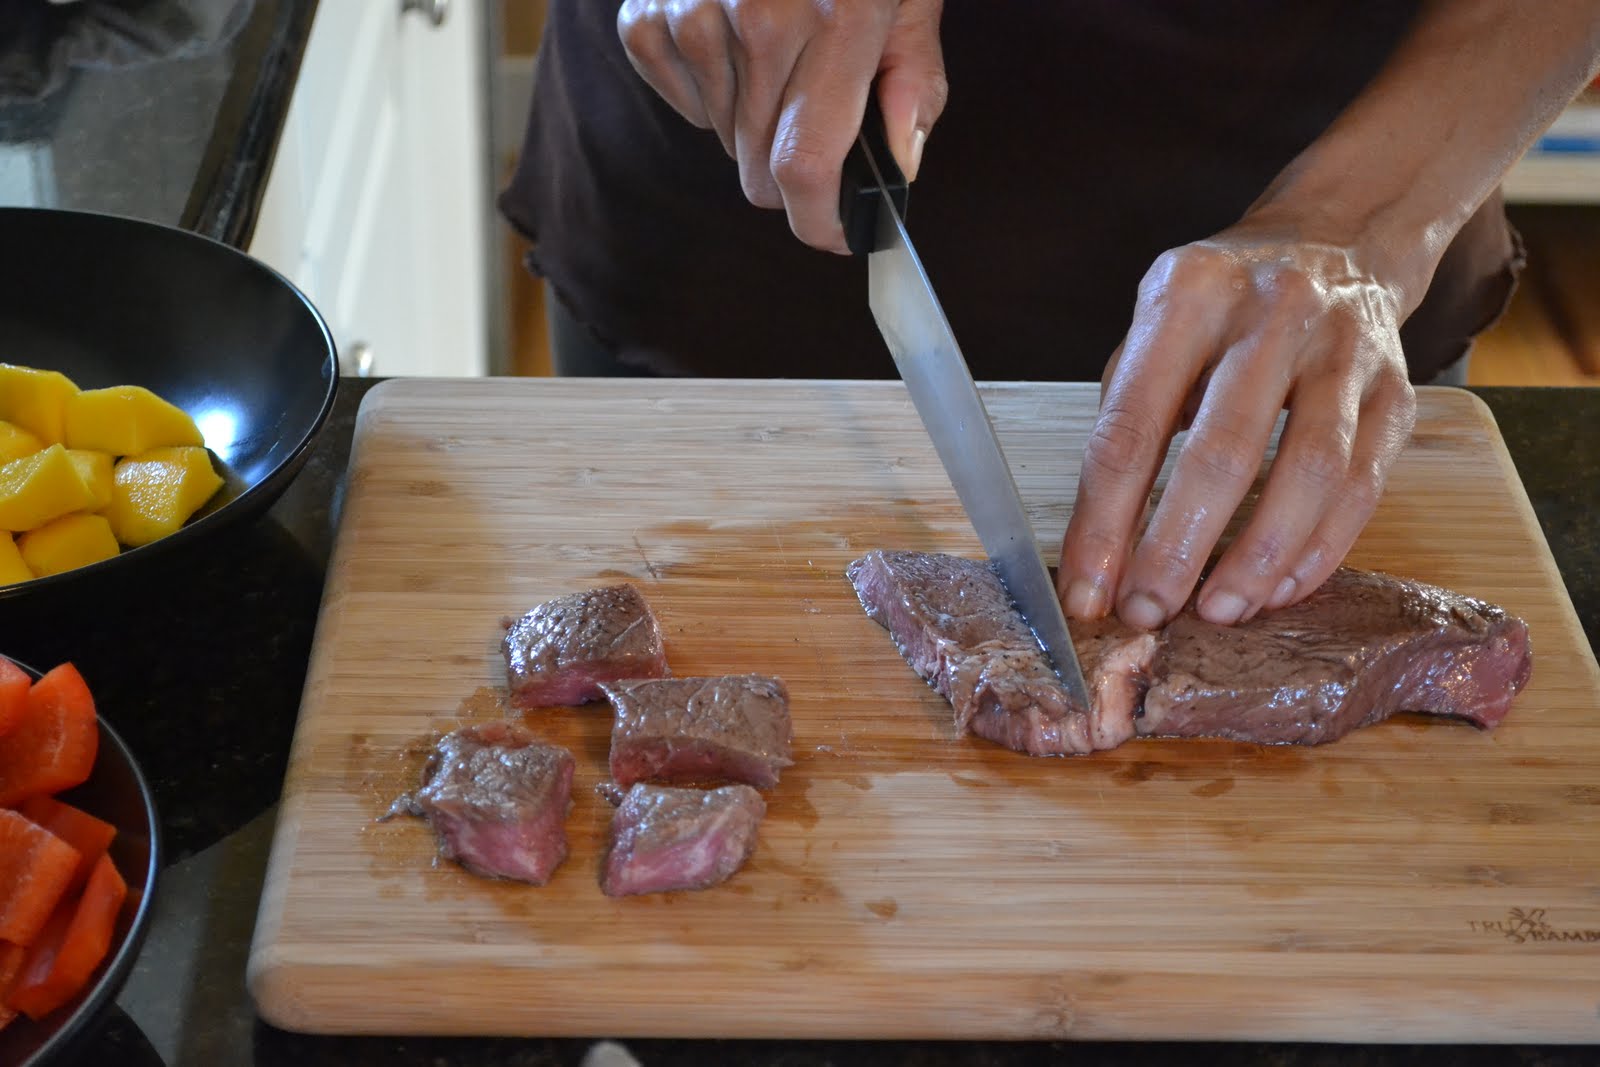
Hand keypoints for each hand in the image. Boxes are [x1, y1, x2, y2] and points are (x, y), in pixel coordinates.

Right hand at [616, 0, 947, 251]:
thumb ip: (915, 79)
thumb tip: (904, 164)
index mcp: (836, 23)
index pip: (805, 168)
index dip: (817, 224)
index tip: (833, 235)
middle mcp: (759, 21)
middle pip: (760, 170)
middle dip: (791, 170)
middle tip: (814, 119)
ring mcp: (695, 16)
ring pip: (724, 142)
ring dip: (752, 123)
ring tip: (777, 58)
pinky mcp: (649, 16)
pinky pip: (684, 104)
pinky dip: (709, 93)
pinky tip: (732, 44)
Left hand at [1056, 222, 1418, 629]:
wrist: (1334, 242)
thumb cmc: (1220, 309)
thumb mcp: (1153, 334)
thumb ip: (1125, 430)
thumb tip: (1100, 554)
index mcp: (1189, 295)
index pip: (1133, 425)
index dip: (1105, 518)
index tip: (1087, 589)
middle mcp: (1273, 313)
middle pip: (1223, 453)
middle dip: (1178, 548)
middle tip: (1149, 611)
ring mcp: (1346, 349)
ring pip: (1308, 474)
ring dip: (1257, 560)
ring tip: (1218, 610)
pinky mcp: (1398, 390)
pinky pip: (1362, 486)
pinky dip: (1318, 550)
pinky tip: (1276, 588)